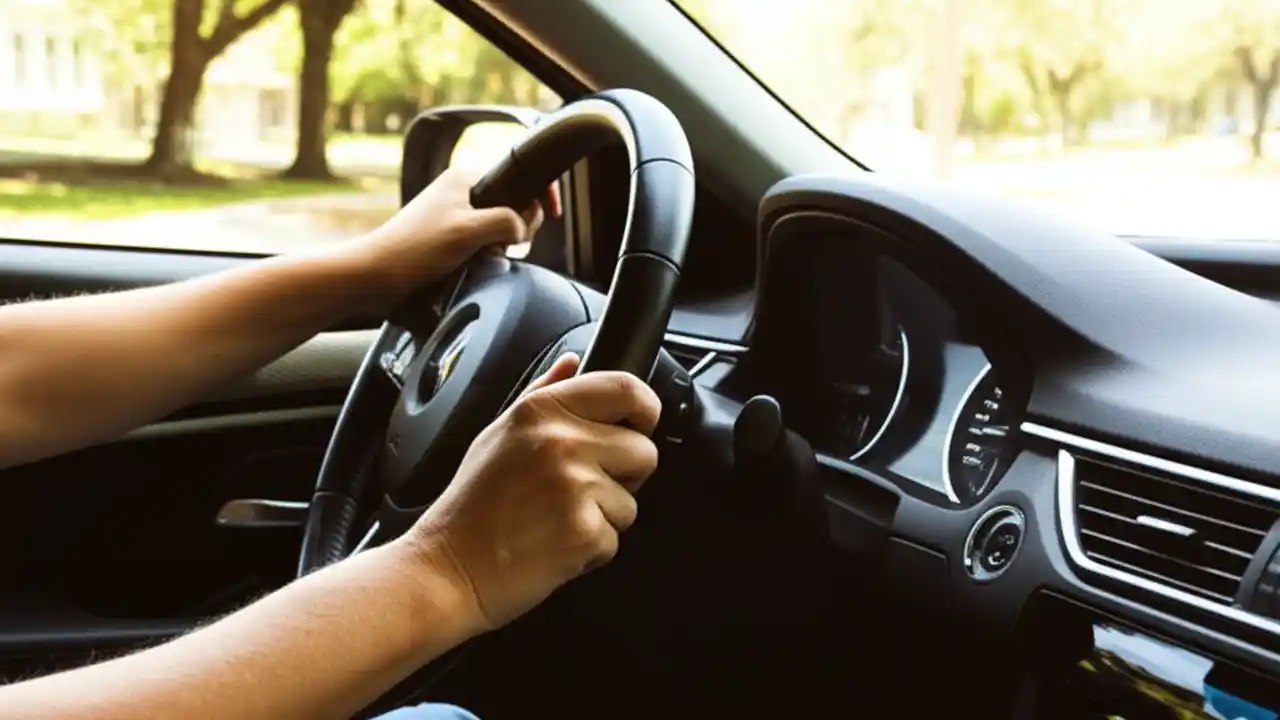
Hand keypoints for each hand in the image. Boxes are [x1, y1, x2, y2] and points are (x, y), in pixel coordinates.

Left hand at [350, 166, 544, 311]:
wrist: (376, 275)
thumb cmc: (414, 249)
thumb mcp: (469, 231)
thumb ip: (507, 222)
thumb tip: (524, 228)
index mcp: (466, 175)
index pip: (518, 173)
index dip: (540, 192)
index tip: (550, 214)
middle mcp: (462, 189)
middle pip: (514, 201)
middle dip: (521, 224)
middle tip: (509, 244)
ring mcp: (456, 213)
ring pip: (501, 223)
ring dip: (503, 243)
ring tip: (487, 256)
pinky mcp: (451, 235)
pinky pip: (485, 240)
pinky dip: (489, 252)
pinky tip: (479, 264)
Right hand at [402, 353, 660, 631]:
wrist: (448, 567)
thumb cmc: (472, 506)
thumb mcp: (498, 432)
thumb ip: (542, 392)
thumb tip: (573, 362)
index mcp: (542, 410)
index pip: (627, 388)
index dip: (645, 410)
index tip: (639, 426)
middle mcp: (562, 441)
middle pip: (643, 450)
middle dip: (624, 475)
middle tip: (579, 490)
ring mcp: (575, 486)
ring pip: (632, 500)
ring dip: (604, 516)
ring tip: (556, 519)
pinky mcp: (584, 531)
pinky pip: (616, 537)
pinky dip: (592, 549)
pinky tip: (554, 543)